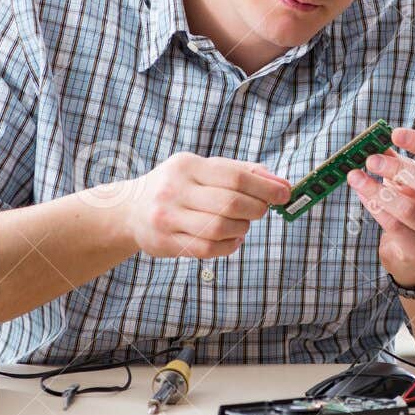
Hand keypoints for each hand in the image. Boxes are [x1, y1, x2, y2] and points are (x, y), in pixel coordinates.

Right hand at [119, 152, 291, 260]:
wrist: (130, 209)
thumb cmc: (178, 186)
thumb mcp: (202, 169)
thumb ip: (241, 172)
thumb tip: (280, 182)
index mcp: (187, 166)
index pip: (234, 176)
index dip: (265, 187)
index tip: (285, 194)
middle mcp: (174, 190)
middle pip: (230, 203)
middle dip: (256, 209)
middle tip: (263, 210)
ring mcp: (167, 218)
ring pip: (220, 228)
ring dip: (242, 228)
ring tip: (242, 224)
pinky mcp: (165, 243)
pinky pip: (208, 249)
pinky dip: (229, 246)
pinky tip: (232, 239)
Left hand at [347, 127, 414, 287]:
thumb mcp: (413, 185)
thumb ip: (399, 164)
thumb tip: (377, 141)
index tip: (395, 133)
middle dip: (398, 168)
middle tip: (371, 159)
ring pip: (409, 209)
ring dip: (378, 190)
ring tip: (356, 177)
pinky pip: (395, 226)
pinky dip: (375, 208)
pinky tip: (362, 195)